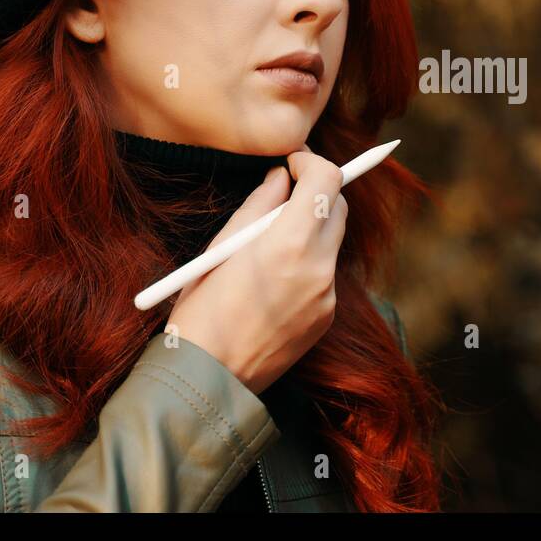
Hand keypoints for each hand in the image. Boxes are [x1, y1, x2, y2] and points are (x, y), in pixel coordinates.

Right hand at [165, 144, 346, 395]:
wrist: (207, 377)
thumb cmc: (201, 308)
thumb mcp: (220, 247)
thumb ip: (259, 205)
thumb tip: (281, 177)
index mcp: (288, 244)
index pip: (327, 180)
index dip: (311, 162)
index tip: (292, 163)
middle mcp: (318, 268)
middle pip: (338, 207)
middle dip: (317, 193)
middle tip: (285, 195)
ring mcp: (327, 295)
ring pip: (333, 241)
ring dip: (312, 228)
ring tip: (270, 243)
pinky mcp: (327, 317)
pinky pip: (325, 274)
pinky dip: (308, 263)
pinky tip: (273, 279)